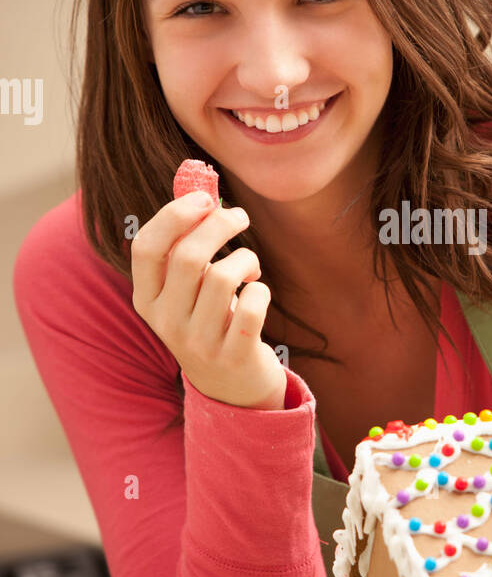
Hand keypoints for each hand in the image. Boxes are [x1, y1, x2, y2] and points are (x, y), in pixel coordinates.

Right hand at [131, 190, 286, 408]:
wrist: (231, 390)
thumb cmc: (210, 321)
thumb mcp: (186, 290)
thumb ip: (185, 245)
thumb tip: (199, 187)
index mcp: (147, 299)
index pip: (146, 247)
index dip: (175, 215)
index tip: (205, 199)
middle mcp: (166, 322)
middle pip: (189, 256)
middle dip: (221, 224)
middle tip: (239, 217)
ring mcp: (198, 343)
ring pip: (223, 276)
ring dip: (246, 259)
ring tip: (249, 269)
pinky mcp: (233, 356)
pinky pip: (251, 306)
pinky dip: (261, 289)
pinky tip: (257, 293)